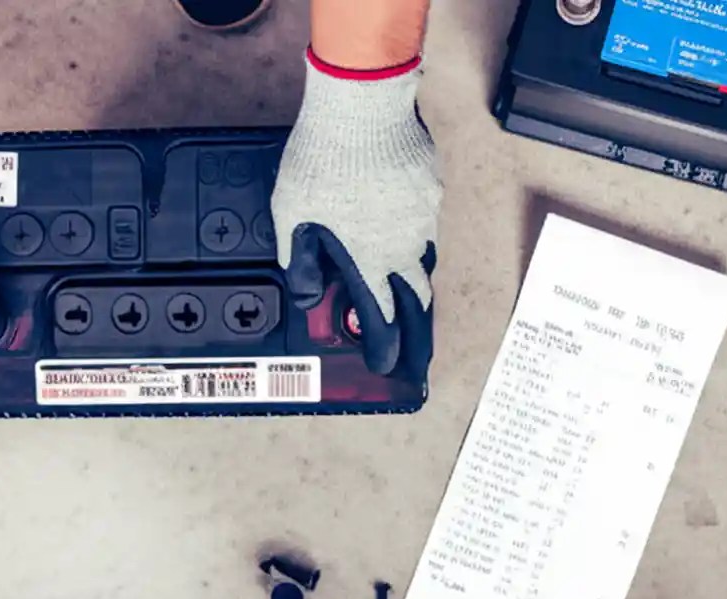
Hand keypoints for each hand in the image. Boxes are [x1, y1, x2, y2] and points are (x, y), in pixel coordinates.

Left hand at [272, 51, 440, 380]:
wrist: (362, 107)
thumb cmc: (323, 160)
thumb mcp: (292, 213)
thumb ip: (300, 259)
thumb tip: (305, 291)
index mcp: (368, 257)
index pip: (380, 315)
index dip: (384, 344)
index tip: (387, 363)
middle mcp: (403, 245)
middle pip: (416, 296)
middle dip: (416, 325)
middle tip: (417, 346)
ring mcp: (425, 217)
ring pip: (426, 259)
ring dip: (418, 278)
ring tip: (413, 291)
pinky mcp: (434, 189)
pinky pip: (429, 221)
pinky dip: (419, 233)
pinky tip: (408, 226)